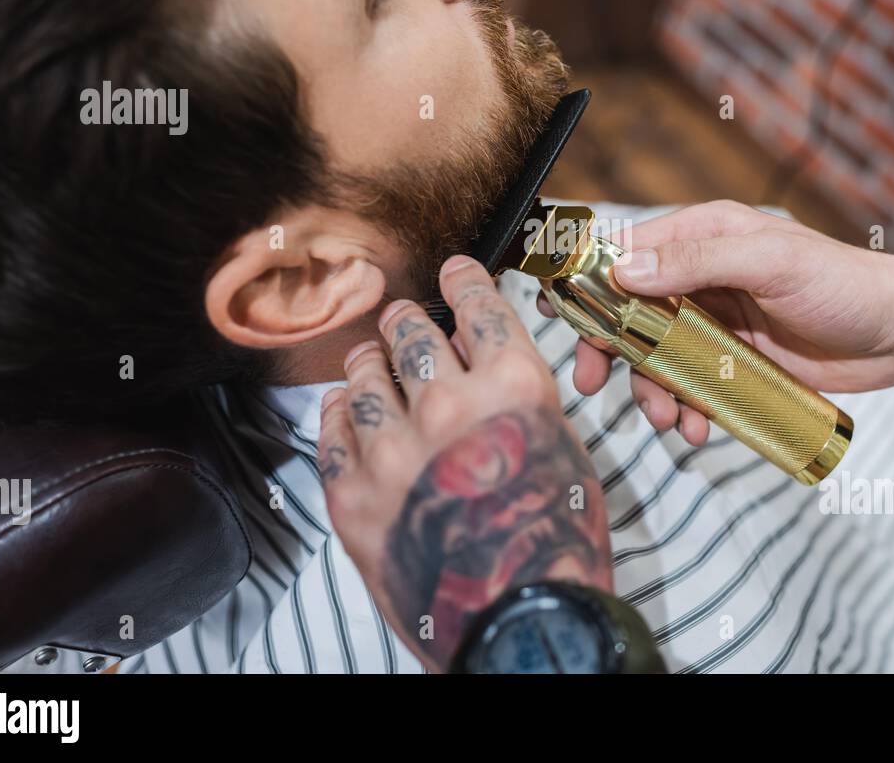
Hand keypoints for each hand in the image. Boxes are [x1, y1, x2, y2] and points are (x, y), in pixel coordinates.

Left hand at [319, 255, 612, 671]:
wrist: (518, 622)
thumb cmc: (552, 543)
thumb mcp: (561, 450)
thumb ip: (516, 398)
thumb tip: (478, 360)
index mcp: (514, 389)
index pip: (479, 309)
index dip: (463, 281)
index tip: (454, 270)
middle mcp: (449, 408)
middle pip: (413, 333)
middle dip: (409, 322)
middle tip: (404, 322)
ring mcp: (394, 452)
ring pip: (366, 376)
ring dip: (371, 362)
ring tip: (372, 361)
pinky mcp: (353, 496)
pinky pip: (332, 433)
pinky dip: (339, 413)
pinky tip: (345, 408)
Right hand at [541, 200, 893, 444]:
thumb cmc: (843, 284)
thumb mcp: (771, 262)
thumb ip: (697, 260)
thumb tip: (623, 269)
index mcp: (705, 235)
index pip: (627, 251)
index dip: (589, 282)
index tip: (561, 315)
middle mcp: (702, 277)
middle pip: (629, 313)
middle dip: (609, 350)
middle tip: (591, 383)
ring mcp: (715, 324)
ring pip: (655, 358)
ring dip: (651, 392)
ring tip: (668, 420)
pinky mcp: (732, 365)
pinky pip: (689, 388)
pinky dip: (685, 411)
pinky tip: (698, 429)